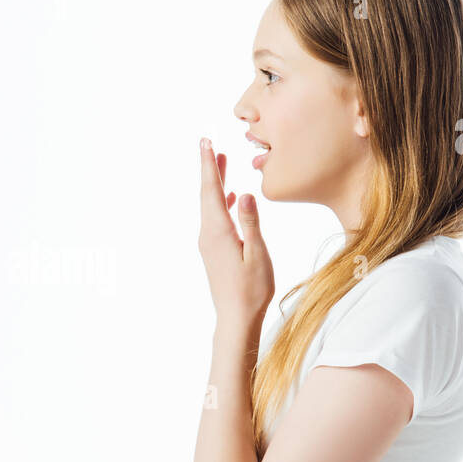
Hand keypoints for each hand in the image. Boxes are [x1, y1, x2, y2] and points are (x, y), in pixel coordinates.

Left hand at [197, 137, 273, 330]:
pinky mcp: (214, 251)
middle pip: (207, 194)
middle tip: (208, 144)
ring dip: (216, 184)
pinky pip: (214, 218)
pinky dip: (220, 203)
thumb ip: (250, 223)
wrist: (235, 318)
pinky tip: (230, 199)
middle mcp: (208, 235)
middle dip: (209, 168)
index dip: (209, 165)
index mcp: (218, 232)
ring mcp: (209, 243)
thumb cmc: (251, 289)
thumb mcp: (256, 254)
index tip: (205, 143)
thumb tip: (244, 194)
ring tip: (220, 163)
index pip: (212, 191)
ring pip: (211, 206)